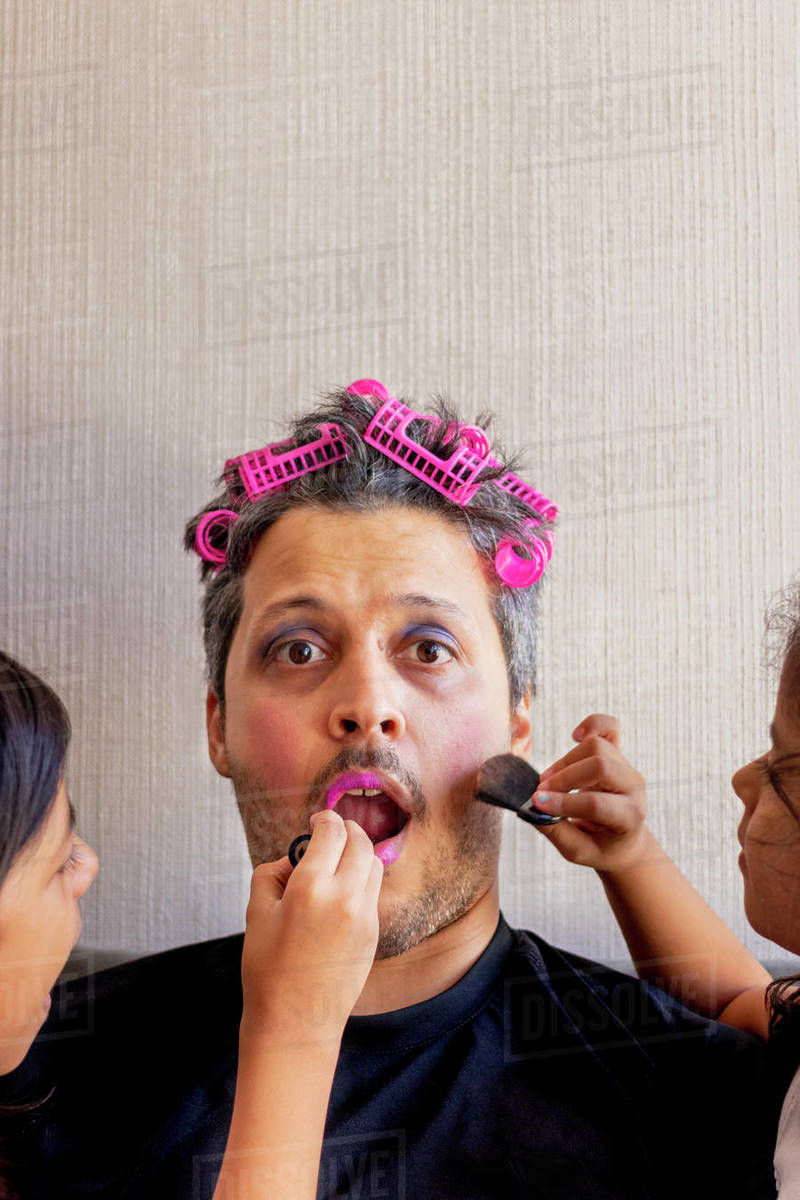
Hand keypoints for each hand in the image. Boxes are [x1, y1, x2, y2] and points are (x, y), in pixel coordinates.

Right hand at [239, 810, 382, 1043]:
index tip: (317, 820)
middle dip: (346, 831)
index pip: (332, 831)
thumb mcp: (256, 913)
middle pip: (360, 841)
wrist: (295, 1024)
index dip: (324, 818)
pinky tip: (341, 893)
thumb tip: (292, 858)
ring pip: (374, 864)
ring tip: (336, 864)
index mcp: (310, 887)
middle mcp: (344, 897)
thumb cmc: (268, 970)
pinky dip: (362, 881)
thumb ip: (272, 873)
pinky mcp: (374, 933)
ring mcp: (365, 916)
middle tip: (330, 834)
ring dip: (358, 854)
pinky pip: (373, 892)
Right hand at [531, 714, 649, 872]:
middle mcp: (633, 787)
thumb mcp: (578, 850)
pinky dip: (592, 725)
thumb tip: (531, 809)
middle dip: (564, 777)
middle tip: (541, 792)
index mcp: (629, 816)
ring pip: (596, 747)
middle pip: (600, 765)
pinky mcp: (619, 754)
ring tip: (550, 780)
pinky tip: (576, 736)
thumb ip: (554, 831)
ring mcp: (627, 767)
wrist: (624, 840)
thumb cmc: (600, 846)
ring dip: (566, 761)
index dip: (563, 802)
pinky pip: (609, 727)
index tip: (536, 803)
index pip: (596, 803)